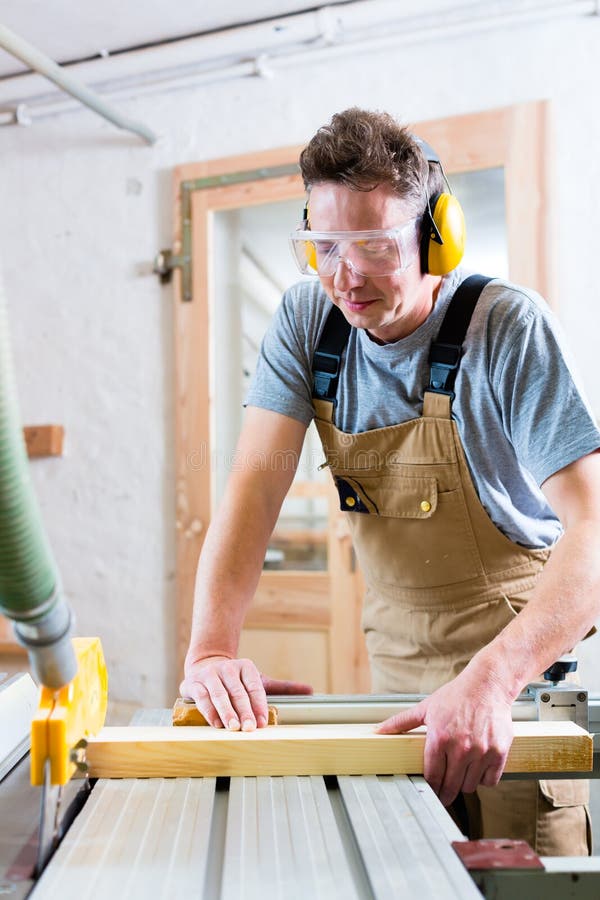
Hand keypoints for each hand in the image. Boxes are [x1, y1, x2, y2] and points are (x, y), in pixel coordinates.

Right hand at [180, 655, 312, 730]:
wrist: (204, 666)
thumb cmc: (235, 680)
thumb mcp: (258, 681)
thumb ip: (283, 687)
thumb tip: (310, 690)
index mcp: (245, 667)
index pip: (255, 687)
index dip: (259, 705)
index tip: (262, 723)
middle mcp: (227, 668)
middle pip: (238, 692)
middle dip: (244, 711)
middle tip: (250, 729)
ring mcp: (210, 675)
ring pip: (219, 695)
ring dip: (227, 712)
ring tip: (234, 727)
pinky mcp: (194, 683)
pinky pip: (202, 698)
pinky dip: (209, 712)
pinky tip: (217, 724)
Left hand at [375, 668, 513, 805]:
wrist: (487, 685)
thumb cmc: (456, 696)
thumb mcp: (426, 707)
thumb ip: (401, 722)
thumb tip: (378, 730)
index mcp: (439, 738)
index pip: (432, 777)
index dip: (430, 789)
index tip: (431, 793)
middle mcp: (460, 748)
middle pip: (451, 787)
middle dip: (446, 792)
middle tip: (445, 792)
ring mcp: (481, 751)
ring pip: (470, 786)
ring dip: (465, 783)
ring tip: (462, 769)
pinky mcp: (498, 753)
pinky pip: (490, 781)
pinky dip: (484, 778)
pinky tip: (478, 766)